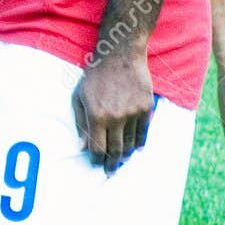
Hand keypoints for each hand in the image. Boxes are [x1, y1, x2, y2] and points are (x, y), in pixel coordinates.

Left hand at [72, 49, 153, 174]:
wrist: (119, 55)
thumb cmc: (95, 75)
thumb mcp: (79, 97)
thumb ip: (80, 123)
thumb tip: (82, 146)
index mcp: (96, 116)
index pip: (97, 149)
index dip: (96, 160)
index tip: (97, 163)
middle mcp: (115, 118)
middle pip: (115, 151)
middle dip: (111, 164)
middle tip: (110, 170)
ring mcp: (132, 113)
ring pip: (130, 144)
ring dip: (126, 155)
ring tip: (122, 159)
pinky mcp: (146, 107)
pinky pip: (143, 132)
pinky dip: (139, 142)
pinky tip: (136, 147)